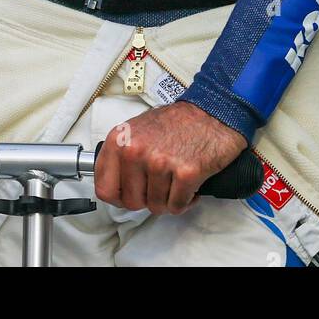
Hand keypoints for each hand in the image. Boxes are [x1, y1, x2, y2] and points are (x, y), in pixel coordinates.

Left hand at [94, 101, 245, 215]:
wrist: (213, 112)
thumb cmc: (177, 122)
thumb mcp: (138, 130)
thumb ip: (122, 156)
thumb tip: (114, 184)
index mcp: (120, 140)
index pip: (104, 188)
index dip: (119, 197)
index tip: (131, 193)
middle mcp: (136, 150)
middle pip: (132, 202)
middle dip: (148, 198)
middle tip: (160, 184)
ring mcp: (160, 162)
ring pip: (156, 206)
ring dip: (169, 198)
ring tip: (176, 180)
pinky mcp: (185, 173)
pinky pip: (178, 206)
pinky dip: (186, 201)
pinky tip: (190, 184)